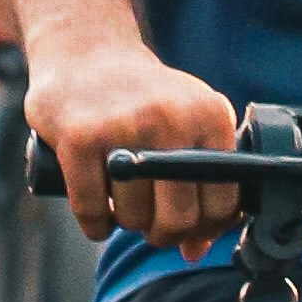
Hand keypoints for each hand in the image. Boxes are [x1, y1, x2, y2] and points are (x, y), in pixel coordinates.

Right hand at [25, 24, 239, 243]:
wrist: (87, 51)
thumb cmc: (144, 99)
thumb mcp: (187, 122)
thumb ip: (201, 180)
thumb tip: (196, 251)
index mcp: (210, 115)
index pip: (222, 200)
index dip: (205, 227)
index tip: (188, 227)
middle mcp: (171, 118)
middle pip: (178, 216)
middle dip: (164, 234)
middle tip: (152, 227)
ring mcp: (123, 126)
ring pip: (133, 216)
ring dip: (127, 224)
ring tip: (123, 208)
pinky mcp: (78, 137)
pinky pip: (91, 209)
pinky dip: (95, 225)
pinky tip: (98, 219)